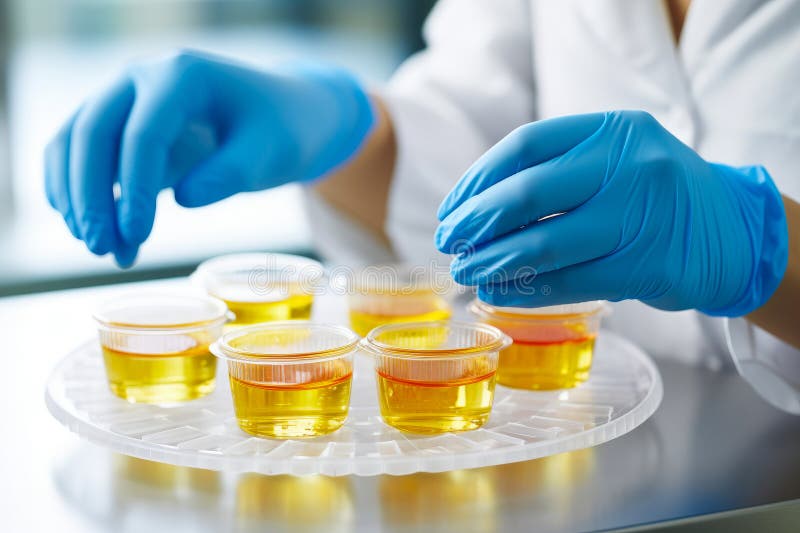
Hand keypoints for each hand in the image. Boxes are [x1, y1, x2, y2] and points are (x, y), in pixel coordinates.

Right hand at [45, 50, 374, 265]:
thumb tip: (182, 200)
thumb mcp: (272, 152)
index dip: (133, 188)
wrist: (285, 115)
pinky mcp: (121, 124)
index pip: (143, 133)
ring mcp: (126, 98)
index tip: (137, 236)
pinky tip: (89, 229)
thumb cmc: (282, 131)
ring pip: (74, 142)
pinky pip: (79, 152)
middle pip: (92, 133)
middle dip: (89, 196)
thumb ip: (231, 173)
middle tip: (100, 249)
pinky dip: (75, 190)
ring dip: (77, 197)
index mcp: (182, 76)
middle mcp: (143, 79)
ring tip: (101, 250)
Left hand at [435, 111, 786, 316]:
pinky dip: (524, 289)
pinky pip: (568, 282)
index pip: (525, 146)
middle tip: (448, 242)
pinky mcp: (645, 267)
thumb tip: (475, 207)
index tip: (452, 208)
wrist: (731, 231)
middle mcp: (628, 166)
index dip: (478, 179)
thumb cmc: (654, 194)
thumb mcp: (615, 158)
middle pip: (527, 192)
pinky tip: (498, 291)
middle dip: (476, 221)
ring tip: (465, 271)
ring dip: (493, 260)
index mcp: (612, 130)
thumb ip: (558, 170)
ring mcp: (639, 217)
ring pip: (544, 244)